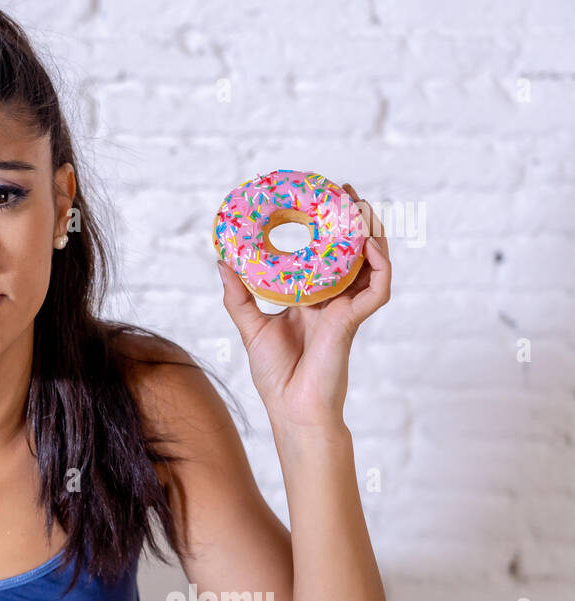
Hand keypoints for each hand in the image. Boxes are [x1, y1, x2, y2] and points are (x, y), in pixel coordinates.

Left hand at [215, 183, 390, 427]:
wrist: (291, 409)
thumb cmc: (275, 374)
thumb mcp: (251, 326)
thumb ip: (239, 295)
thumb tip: (222, 260)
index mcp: (311, 298)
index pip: (324, 254)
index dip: (325, 228)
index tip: (318, 199)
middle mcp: (332, 299)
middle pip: (351, 252)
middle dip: (352, 220)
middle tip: (346, 191)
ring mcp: (346, 309)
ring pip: (370, 264)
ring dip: (371, 233)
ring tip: (362, 206)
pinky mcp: (353, 322)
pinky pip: (377, 289)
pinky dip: (378, 266)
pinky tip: (369, 243)